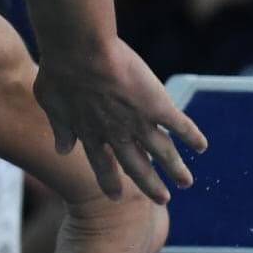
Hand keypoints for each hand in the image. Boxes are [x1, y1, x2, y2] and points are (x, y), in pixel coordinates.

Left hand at [33, 36, 207, 201]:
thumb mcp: (50, 103)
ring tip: (186, 183)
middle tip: (162, 200)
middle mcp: (116, 134)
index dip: (109, 182)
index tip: (115, 196)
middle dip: (150, 185)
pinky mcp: (157, 105)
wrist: (79, 52)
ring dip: (175, 168)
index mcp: (90, 133)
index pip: (101, 165)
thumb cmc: (59, 71)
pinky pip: (180, 125)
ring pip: (162, 152)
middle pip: (137, 166)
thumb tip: (61, 149)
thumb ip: (59, 128)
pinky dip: (192, 136)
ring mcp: (138, 122)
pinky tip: (202, 146)